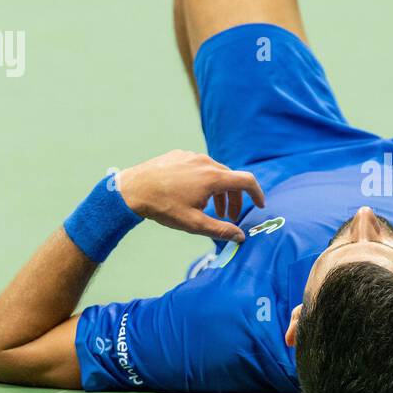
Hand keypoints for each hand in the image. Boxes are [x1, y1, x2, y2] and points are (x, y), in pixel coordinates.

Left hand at [117, 150, 264, 242]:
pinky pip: (199, 166)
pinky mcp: (179, 155)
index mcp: (213, 177)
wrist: (131, 190)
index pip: (247, 181)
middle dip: (234, 198)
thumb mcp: (194, 223)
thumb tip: (240, 237)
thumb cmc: (163, 207)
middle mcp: (205, 162)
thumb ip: (220, 230)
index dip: (257, 193)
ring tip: (210, 208)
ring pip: (215, 172)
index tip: (260, 205)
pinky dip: (204, 180)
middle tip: (229, 217)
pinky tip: (191, 194)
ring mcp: (191, 156)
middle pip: (230, 178)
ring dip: (218, 191)